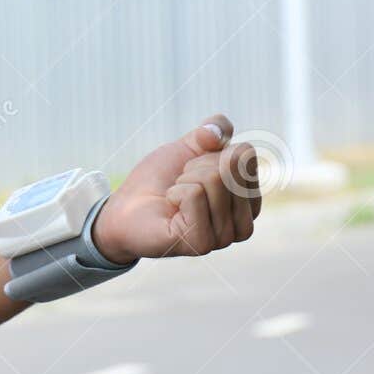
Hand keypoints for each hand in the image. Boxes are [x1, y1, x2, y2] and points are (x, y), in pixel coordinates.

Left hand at [88, 114, 260, 265]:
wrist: (126, 206)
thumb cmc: (160, 179)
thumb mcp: (189, 145)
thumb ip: (214, 129)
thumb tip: (216, 134)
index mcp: (248, 199)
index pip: (245, 154)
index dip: (212, 153)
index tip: (194, 169)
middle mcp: (243, 222)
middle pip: (232, 167)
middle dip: (197, 166)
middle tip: (181, 184)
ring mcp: (224, 237)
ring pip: (214, 180)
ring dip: (185, 181)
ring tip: (175, 198)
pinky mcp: (201, 243)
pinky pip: (195, 195)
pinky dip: (176, 193)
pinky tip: (170, 209)